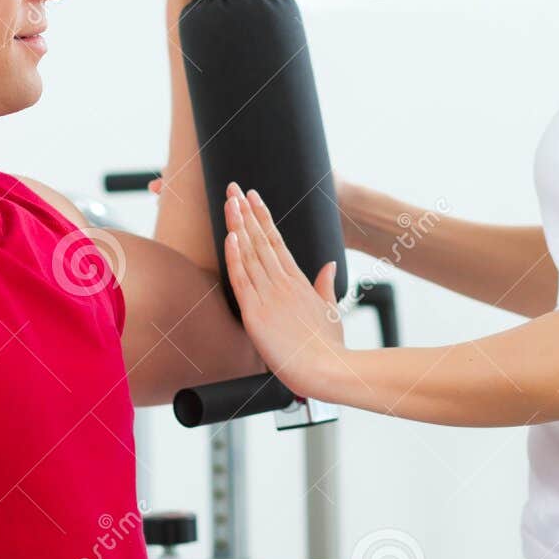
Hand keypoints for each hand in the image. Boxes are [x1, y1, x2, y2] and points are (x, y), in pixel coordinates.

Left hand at [223, 182, 347, 401]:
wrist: (326, 370)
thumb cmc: (328, 346)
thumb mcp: (330, 309)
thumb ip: (325, 284)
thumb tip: (329, 264)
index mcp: (298, 280)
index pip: (276, 240)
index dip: (262, 216)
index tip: (252, 196)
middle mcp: (282, 282)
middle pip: (259, 239)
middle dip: (245, 211)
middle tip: (233, 187)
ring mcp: (269, 296)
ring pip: (249, 253)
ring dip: (237, 225)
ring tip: (228, 200)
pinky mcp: (256, 314)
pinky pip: (242, 280)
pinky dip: (234, 256)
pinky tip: (230, 236)